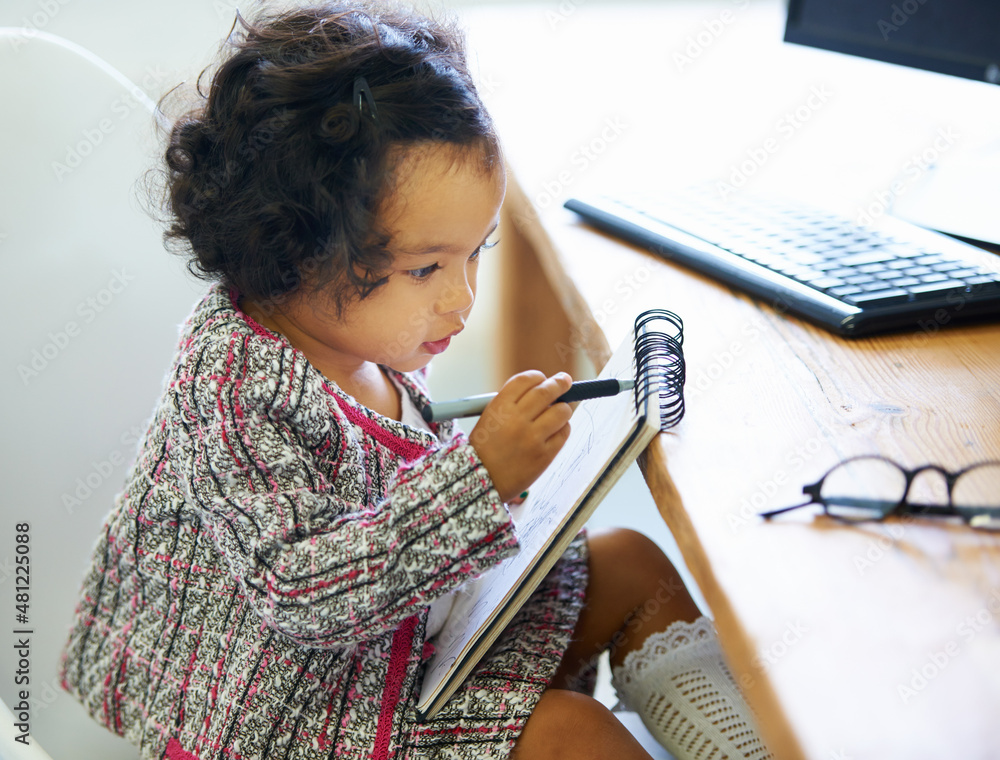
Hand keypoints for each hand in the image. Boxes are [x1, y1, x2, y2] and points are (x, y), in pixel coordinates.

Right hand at [469, 371, 572, 502]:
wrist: (481, 481)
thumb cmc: (486, 448)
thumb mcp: (490, 418)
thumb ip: (513, 403)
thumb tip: (545, 390)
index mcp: (500, 407)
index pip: (526, 380)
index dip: (538, 377)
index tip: (543, 379)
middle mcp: (517, 419)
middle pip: (547, 391)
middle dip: (560, 383)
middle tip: (565, 381)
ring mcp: (532, 437)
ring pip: (561, 411)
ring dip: (563, 409)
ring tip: (558, 413)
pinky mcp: (544, 454)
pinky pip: (564, 433)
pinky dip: (562, 429)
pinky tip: (555, 431)